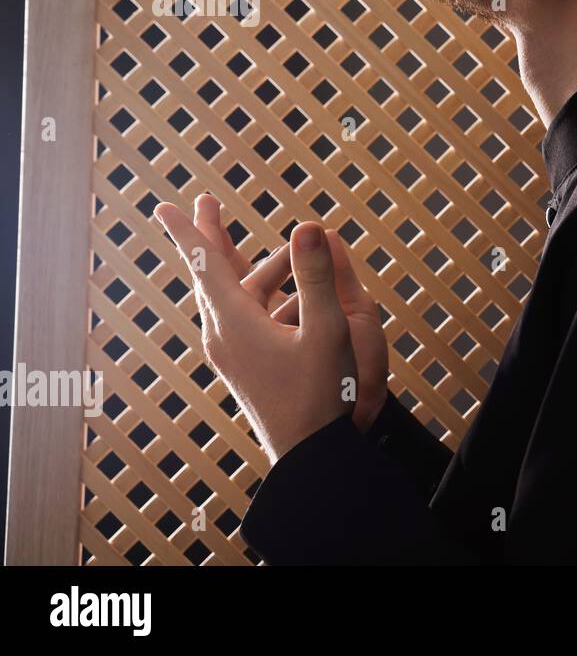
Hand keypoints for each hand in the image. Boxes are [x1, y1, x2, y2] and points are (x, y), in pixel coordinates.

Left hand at [189, 194, 389, 433]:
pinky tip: (271, 295)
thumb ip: (317, 276)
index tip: (166, 206)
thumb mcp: (328, 330)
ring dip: (243, 267)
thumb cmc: (323, 394)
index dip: (190, 231)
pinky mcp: (241, 367)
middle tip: (203, 205)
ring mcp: (230, 354)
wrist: (310, 454)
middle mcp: (223, 336)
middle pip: (211, 276)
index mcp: (236, 323)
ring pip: (228, 297)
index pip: (207, 264)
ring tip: (275, 252)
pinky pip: (237, 316)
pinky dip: (251, 293)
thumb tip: (307, 226)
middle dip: (209, 238)